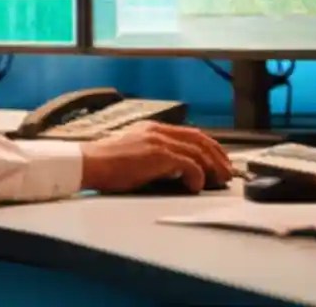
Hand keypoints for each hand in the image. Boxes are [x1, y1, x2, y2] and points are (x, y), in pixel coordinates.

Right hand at [80, 122, 232, 193]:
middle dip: (218, 156)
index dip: (209, 147)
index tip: (218, 160)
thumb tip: (174, 169)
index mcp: (152, 129)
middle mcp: (158, 131)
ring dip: (213, 167)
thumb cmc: (104, 164)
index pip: (190, 133)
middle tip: (226, 172)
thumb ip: (153, 154)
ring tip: (219, 180)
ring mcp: (159, 141)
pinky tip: (196, 187)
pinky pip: (190, 164)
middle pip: (200, 139)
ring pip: (198, 151)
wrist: (88, 164)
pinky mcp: (158, 155)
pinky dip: (198, 176)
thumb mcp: (132, 152)